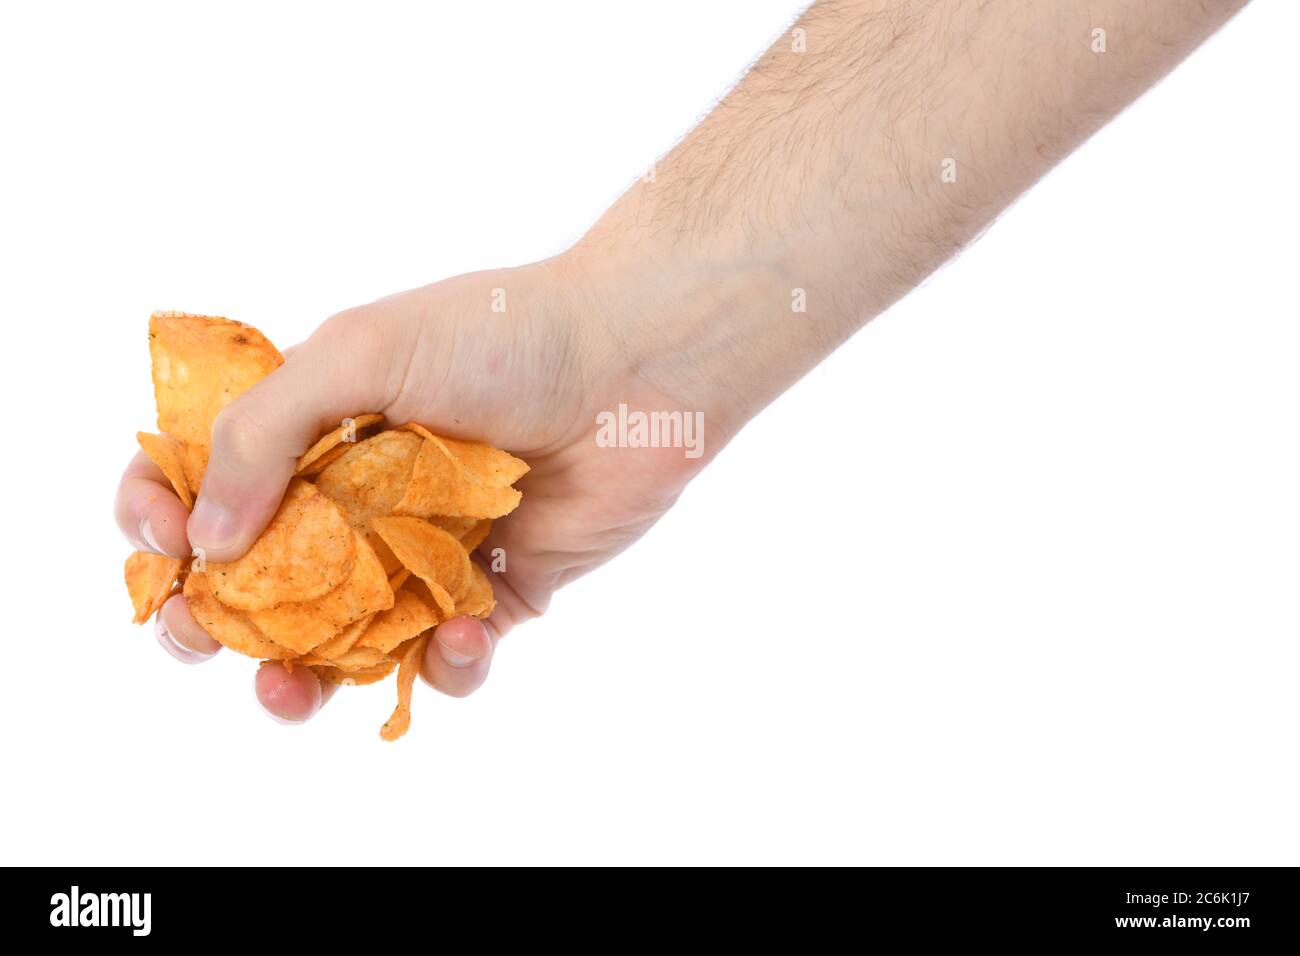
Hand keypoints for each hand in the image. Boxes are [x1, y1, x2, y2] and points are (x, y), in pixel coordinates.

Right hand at [115, 257, 715, 721]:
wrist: (635, 362)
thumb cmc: (499, 337)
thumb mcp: (359, 353)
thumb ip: (265, 435)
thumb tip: (203, 540)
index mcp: (317, 427)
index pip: (208, 480)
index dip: (164, 517)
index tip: (162, 545)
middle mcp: (362, 494)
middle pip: (263, 578)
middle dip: (218, 619)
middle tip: (202, 638)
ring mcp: (427, 548)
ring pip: (347, 638)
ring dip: (307, 677)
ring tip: (295, 691)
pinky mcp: (498, 589)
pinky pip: (451, 655)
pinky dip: (447, 663)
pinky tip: (461, 637)